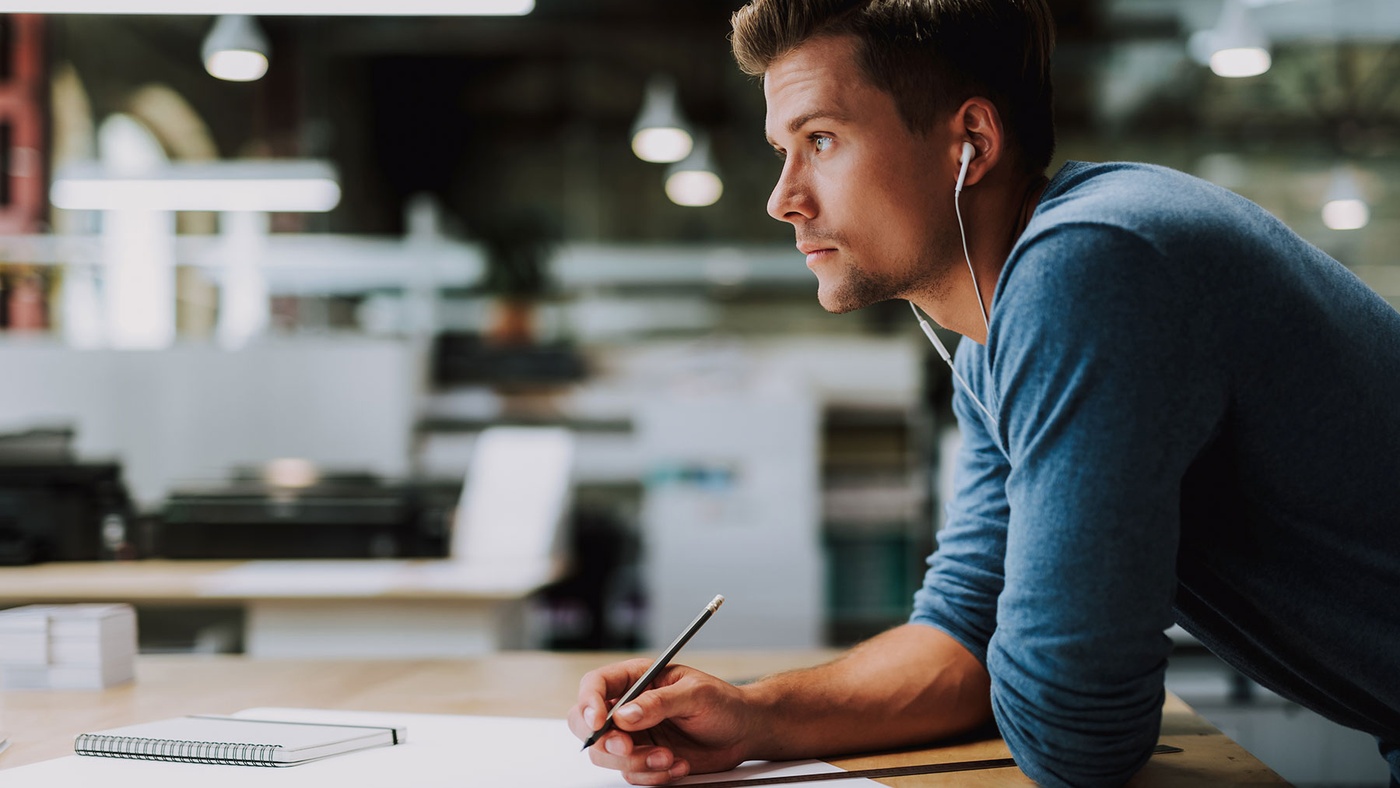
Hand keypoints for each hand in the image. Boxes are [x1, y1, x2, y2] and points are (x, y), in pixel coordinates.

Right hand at [569, 658, 754, 784]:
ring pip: (607, 755)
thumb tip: (625, 715)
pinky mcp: (644, 758)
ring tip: (668, 758)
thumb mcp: (695, 694)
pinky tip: (677, 765)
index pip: (596, 685)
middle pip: (587, 724)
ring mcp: (635, 735)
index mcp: (637, 678)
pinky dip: (651, 774)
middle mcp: (630, 706)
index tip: (599, 722)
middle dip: (604, 741)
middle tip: (628, 748)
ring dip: (635, 762)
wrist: (744, 732)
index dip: (589, 703)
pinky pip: (630, 773)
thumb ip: (659, 703)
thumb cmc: (724, 703)